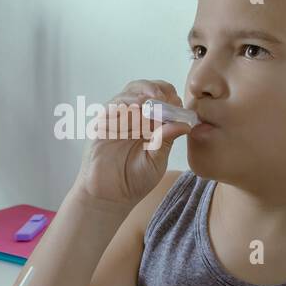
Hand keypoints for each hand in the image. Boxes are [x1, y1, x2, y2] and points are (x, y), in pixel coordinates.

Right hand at [75, 79, 189, 206]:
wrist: (109, 197)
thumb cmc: (134, 180)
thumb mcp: (156, 160)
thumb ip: (166, 141)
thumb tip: (185, 124)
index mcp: (148, 123)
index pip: (159, 97)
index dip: (169, 97)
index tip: (178, 104)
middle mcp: (131, 117)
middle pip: (142, 88)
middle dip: (154, 89)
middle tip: (163, 98)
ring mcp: (114, 120)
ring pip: (126, 95)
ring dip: (140, 97)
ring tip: (152, 104)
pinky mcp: (100, 127)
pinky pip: (110, 110)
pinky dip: (123, 107)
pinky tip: (135, 112)